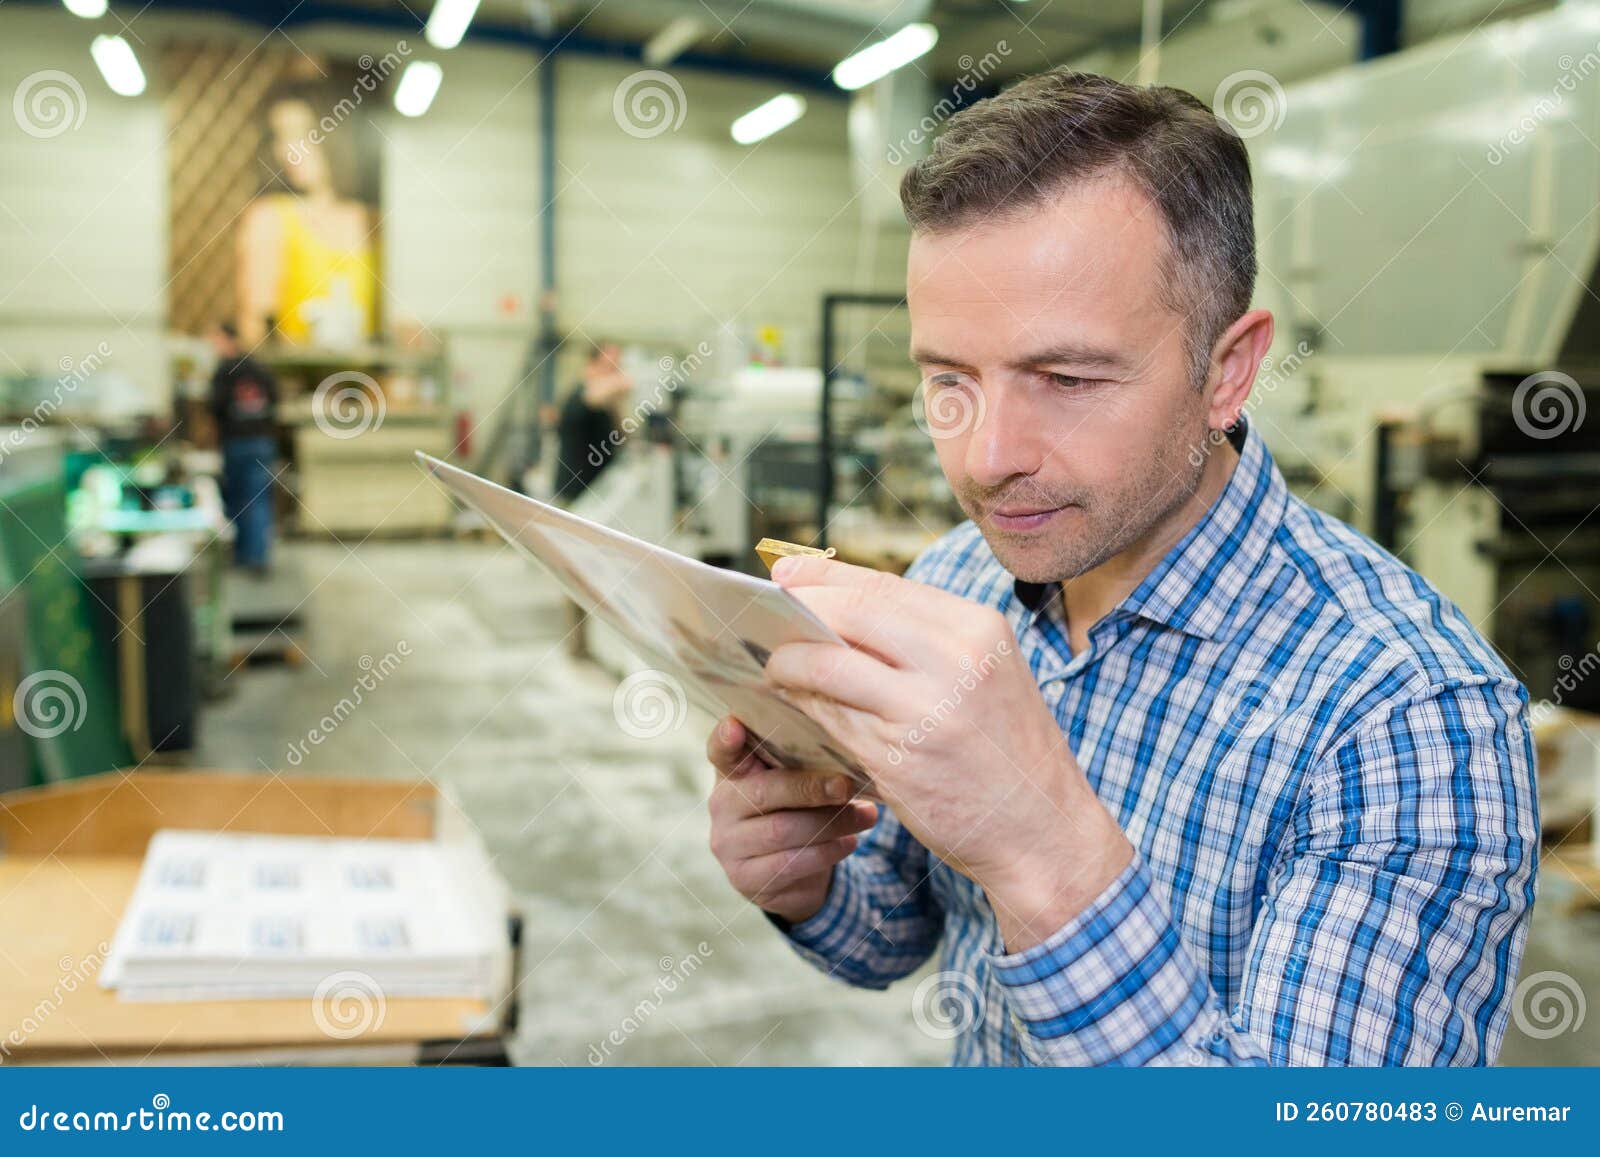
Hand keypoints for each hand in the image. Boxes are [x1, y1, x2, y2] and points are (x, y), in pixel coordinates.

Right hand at [706, 716, 879, 924]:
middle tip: (848, 784)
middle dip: (811, 788)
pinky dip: (826, 852)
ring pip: (782, 830)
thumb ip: (804, 762)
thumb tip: (849, 748)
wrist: (792, 874)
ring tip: (867, 816)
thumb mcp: (795, 781)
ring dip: (832, 823)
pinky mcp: (744, 878)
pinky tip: (849, 843)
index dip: (726, 739)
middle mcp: (722, 805)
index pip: (721, 750)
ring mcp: (728, 844)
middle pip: (765, 791)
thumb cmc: (797, 811)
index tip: (735, 726)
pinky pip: (789, 864)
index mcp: (733, 771)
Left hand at [765, 556, 1133, 951]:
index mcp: (977, 629)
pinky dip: (804, 706)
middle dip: (800, 611)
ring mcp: (924, 711)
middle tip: (766, 617)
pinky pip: (831, 719)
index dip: (825, 577)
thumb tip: (844, 610)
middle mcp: (954, 661)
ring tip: (774, 664)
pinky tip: (794, 704)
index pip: (883, 585)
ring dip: (789, 663)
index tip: (787, 576)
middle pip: (850, 613)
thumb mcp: (989, 674)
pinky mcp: (897, 759)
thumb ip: (927, 640)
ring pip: (829, 666)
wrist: (1044, 832)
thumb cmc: (1010, 751)